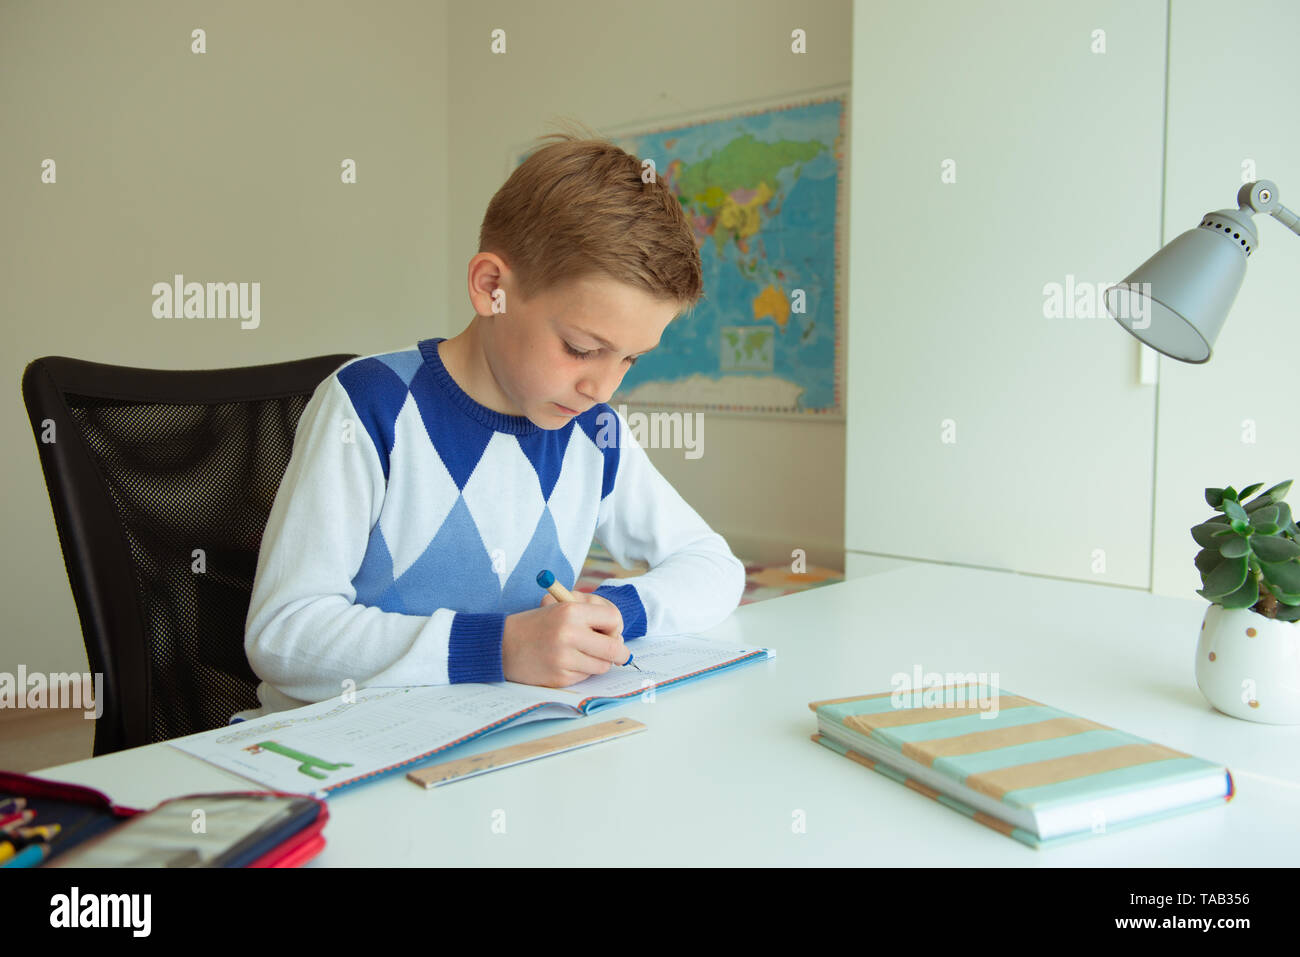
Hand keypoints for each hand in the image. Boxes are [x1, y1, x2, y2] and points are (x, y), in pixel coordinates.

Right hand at [502, 595, 629, 687]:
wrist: (502, 645)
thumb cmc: (536, 624)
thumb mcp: (559, 606)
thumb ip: (590, 615)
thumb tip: (619, 635)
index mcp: (570, 611)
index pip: (614, 619)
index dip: (616, 627)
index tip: (611, 631)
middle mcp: (569, 634)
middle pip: (614, 648)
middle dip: (619, 652)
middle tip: (619, 653)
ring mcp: (564, 659)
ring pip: (602, 666)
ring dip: (598, 662)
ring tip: (583, 654)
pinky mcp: (559, 677)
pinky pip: (585, 676)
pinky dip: (581, 671)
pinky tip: (567, 663)